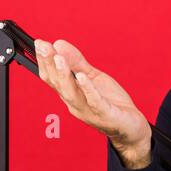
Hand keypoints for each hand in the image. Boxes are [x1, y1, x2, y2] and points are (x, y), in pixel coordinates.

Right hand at [33, 38, 152, 168]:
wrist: (131, 127)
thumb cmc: (111, 103)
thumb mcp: (93, 77)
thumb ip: (77, 62)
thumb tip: (59, 44)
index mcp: (71, 95)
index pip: (52, 78)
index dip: (44, 61)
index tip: (39, 44)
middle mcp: (75, 104)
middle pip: (58, 84)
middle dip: (49, 64)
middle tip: (43, 46)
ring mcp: (89, 111)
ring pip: (71, 93)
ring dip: (63, 75)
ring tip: (58, 58)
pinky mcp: (106, 115)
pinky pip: (94, 101)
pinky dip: (87, 89)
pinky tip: (82, 76)